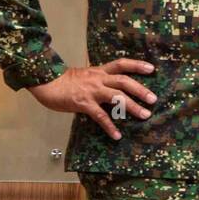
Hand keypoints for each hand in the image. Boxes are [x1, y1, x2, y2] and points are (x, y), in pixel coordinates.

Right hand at [28, 58, 156, 140]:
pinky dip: (110, 126)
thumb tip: (113, 89)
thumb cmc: (64, 81)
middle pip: (124, 81)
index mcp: (99, 71)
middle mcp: (98, 79)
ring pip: (117, 97)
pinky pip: (100, 116)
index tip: (152, 69)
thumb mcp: (85, 75)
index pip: (121, 64)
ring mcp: (91, 91)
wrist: (45, 82)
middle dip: (141, 90)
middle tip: (153, 99)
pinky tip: (117, 135)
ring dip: (132, 107)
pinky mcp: (83, 103)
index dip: (137, 65)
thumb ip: (99, 80)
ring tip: (145, 115)